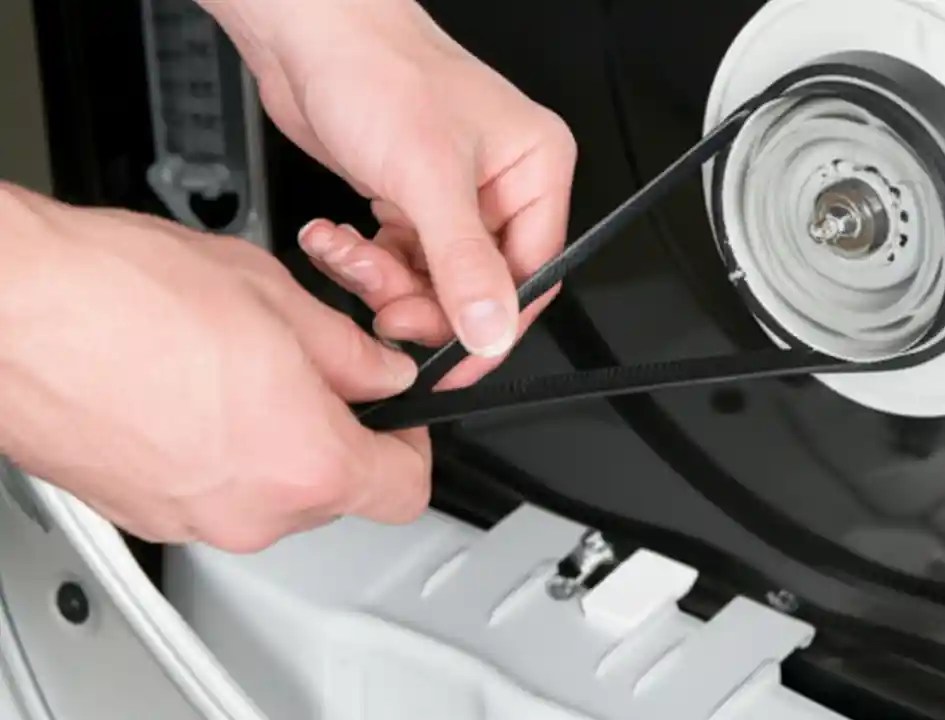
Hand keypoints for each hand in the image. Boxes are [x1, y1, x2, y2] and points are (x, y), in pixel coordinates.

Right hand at [0, 185, 430, 551]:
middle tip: (314, 374)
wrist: (9, 310)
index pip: (405, 490)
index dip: (412, 446)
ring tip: (237, 370)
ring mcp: (188, 520)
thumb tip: (379, 373)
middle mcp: (250, 511)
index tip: (399, 417)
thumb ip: (349, 353)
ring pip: (269, 495)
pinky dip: (217, 453)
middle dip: (338, 436)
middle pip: (335, 494)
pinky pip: (209, 492)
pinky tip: (190, 390)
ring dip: (273, 444)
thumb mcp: (277, 298)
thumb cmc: (121, 296)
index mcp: (306, 463)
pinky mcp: (139, 513)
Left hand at [206, 0, 576, 387]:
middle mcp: (501, 185)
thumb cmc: (376, 69)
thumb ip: (464, 264)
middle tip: (387, 306)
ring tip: (351, 253)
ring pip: (433, 281)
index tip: (458, 364)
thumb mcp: (426, 176)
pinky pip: (398, 261)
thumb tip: (491, 330)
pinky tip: (338, 236)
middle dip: (425, 304)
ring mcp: (453, 195)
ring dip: (384, 282)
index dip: (494, 327)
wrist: (305, 33)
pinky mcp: (409, 199)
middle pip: (480, 286)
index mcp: (536, 169)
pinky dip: (364, 262)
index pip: (534, 275)